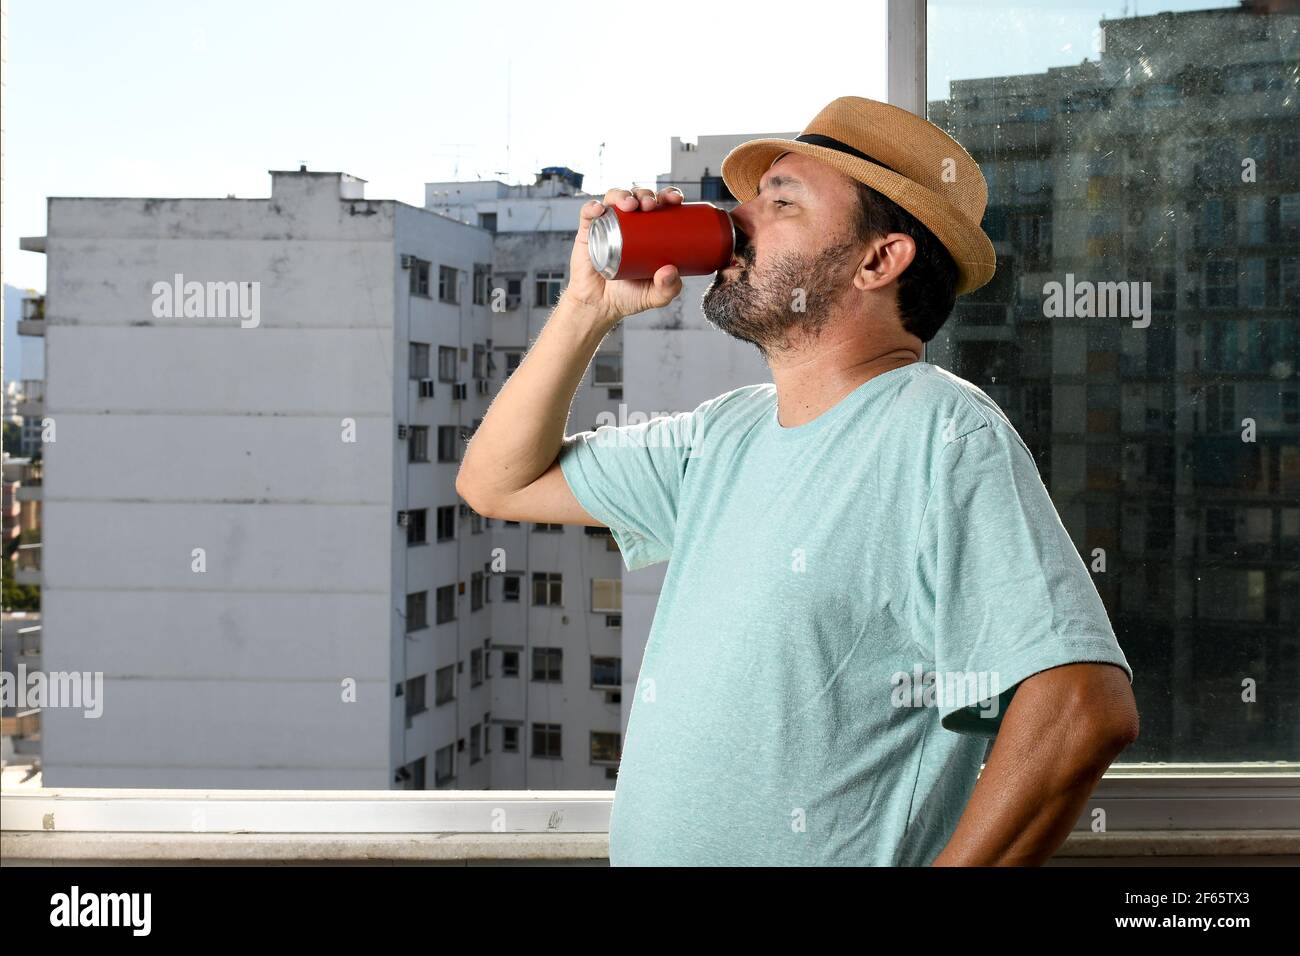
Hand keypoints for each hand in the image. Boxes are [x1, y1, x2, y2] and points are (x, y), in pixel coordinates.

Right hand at [563, 186, 685, 325]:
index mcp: (649, 230)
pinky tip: (600, 209)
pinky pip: (587, 213)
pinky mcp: (587, 231)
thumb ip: (669, 288)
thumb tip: (670, 270)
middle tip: (651, 205)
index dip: (668, 195)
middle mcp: (628, 223)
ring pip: (614, 198)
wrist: (600, 306)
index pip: (661, 205)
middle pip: (638, 197)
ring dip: (623, 195)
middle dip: (646, 194)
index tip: (675, 199)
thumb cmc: (629, 296)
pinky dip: (592, 207)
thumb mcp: (656, 295)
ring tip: (630, 204)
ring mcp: (607, 225)